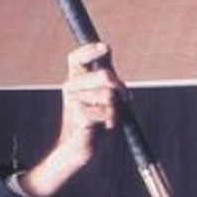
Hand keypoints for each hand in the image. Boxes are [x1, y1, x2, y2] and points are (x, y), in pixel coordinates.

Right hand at [18, 42, 128, 196]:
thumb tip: (111, 61)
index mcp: (75, 80)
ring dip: (116, 109)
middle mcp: (71, 87)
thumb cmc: (95, 125)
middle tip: (126, 98)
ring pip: (108, 95)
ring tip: (108, 119)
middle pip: (104, 76)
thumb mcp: (104, 99)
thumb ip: (108, 82)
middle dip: (121, 87)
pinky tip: (104, 127)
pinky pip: (107, 112)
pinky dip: (112, 121)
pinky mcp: (78, 115)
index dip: (90, 50)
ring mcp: (72, 100)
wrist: (81, 149)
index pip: (77, 58)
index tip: (106, 47)